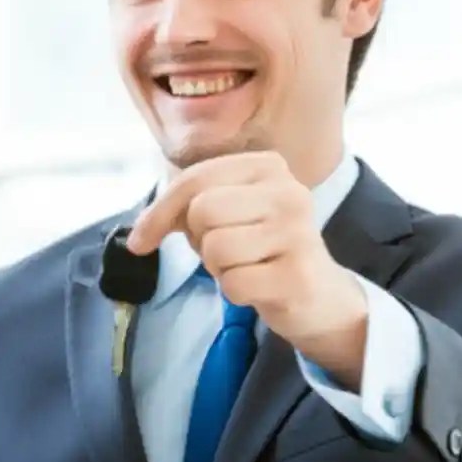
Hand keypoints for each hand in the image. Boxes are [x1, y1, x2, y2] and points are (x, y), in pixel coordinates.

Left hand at [126, 151, 369, 387]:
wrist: (321, 295)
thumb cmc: (262, 247)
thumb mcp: (227, 213)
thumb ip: (184, 208)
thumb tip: (139, 236)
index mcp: (268, 166)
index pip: (194, 179)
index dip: (159, 212)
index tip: (143, 240)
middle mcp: (288, 192)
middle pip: (202, 211)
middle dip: (199, 239)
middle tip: (225, 249)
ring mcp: (298, 233)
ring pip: (215, 248)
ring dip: (218, 267)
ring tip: (246, 265)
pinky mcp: (298, 275)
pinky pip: (233, 284)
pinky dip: (236, 291)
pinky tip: (260, 285)